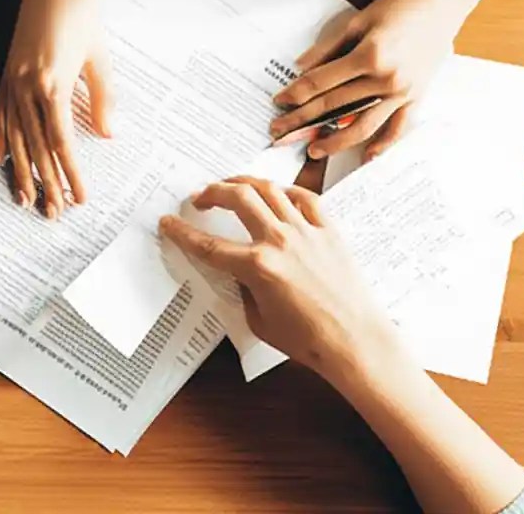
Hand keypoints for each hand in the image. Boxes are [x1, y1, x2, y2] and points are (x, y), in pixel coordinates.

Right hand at [0, 0, 113, 218]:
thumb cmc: (80, 14)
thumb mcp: (99, 55)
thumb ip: (103, 97)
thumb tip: (107, 135)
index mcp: (54, 84)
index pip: (61, 141)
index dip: (69, 172)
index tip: (79, 197)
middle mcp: (28, 88)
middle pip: (36, 146)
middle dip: (45, 182)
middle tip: (53, 213)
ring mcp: (13, 82)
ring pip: (16, 136)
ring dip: (20, 170)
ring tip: (24, 199)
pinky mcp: (7, 75)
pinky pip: (0, 115)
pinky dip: (0, 139)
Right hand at [159, 176, 399, 378]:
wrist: (355, 341)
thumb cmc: (307, 339)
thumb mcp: (258, 319)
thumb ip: (243, 289)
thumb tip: (238, 271)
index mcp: (257, 267)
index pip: (208, 245)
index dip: (182, 232)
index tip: (169, 222)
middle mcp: (280, 242)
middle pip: (237, 198)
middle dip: (212, 191)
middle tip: (201, 198)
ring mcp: (307, 232)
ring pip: (269, 189)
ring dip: (244, 182)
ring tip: (232, 186)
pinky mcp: (329, 232)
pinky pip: (305, 199)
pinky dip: (286, 192)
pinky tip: (277, 195)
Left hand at [270, 0, 470, 160]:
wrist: (443, 1)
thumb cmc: (398, 6)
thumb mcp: (358, 21)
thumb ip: (327, 49)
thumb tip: (299, 68)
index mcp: (369, 55)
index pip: (320, 82)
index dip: (295, 94)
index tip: (278, 103)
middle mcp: (386, 78)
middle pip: (335, 106)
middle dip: (302, 121)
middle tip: (279, 133)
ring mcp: (403, 91)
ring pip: (363, 125)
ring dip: (335, 141)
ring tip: (313, 150)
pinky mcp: (417, 96)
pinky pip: (398, 127)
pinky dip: (383, 144)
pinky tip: (366, 156)